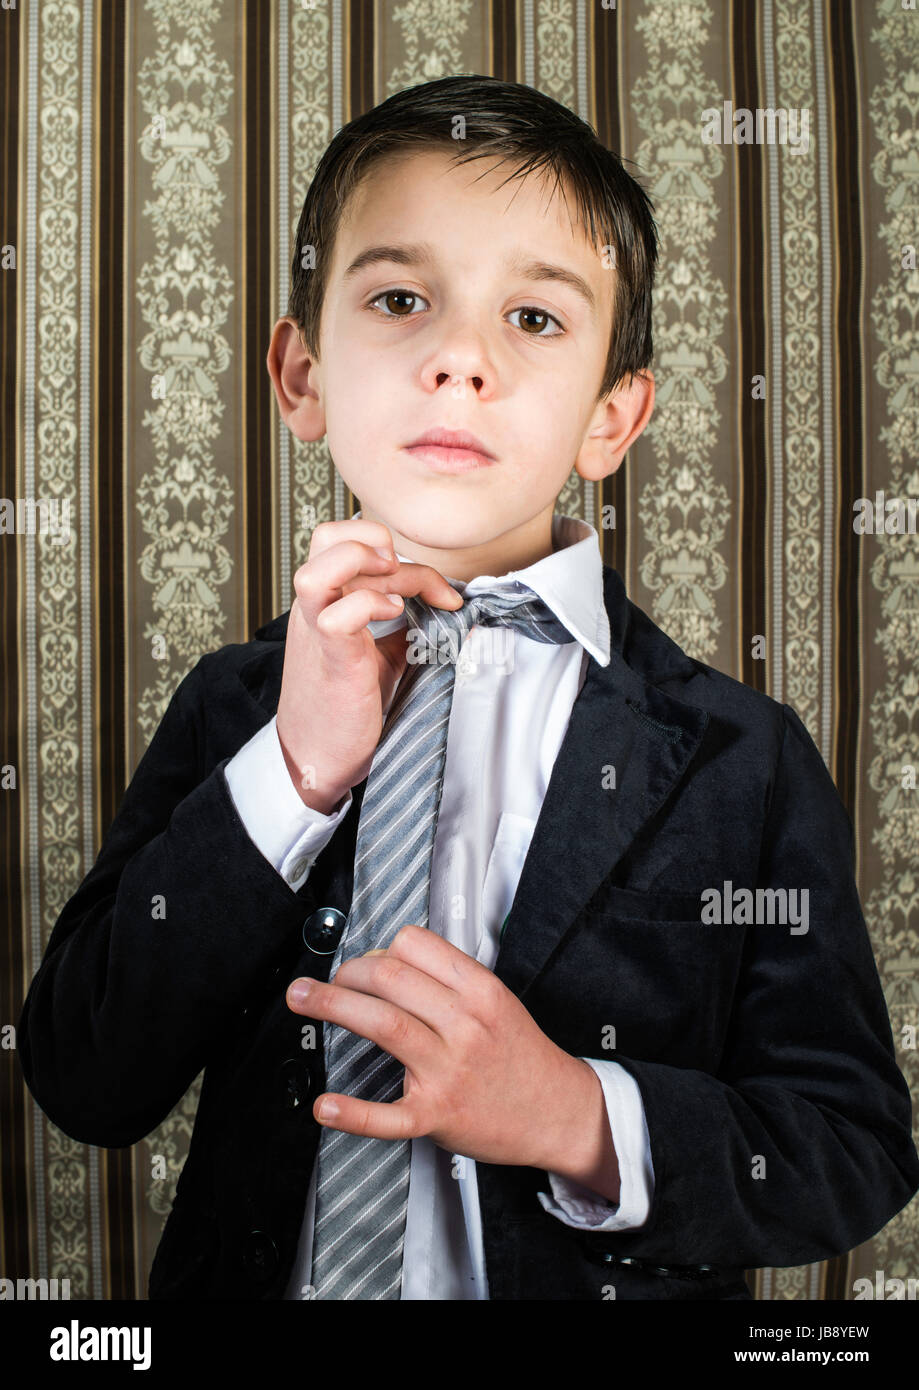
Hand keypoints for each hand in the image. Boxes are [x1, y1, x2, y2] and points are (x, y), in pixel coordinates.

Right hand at [276, 519, 462, 810]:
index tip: (433, 586)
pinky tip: (394, 616)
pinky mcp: (332, 662)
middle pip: (327, 537)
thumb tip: (449, 606)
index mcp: (326, 601)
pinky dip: (369, 605)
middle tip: (411, 576)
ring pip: (316, 571)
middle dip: (377, 540)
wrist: (317, 758)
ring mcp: (317, 634)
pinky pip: (335, 617)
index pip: (342, 538)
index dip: (389, 545)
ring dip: (363, 567)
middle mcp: (315, 610)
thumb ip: (406, 624)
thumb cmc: (348, 706)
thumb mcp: (383, 652)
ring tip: (395, 589)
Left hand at [285, 923, 596, 1172]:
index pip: (415, 945)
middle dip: (345, 973)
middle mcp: (465, 1025)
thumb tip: (386, 961)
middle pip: (390, 978)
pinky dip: (353, 1112)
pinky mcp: (438, 1114)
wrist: (556, 1110)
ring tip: (302, 999)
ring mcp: (450, 1070)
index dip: (378, 949)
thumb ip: (449, 979)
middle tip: (324, 982)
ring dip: (332, 1006)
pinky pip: (390, 1114)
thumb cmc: (519, 1054)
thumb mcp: (497, 1000)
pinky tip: (326, 1105)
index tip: (364, 963)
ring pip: (383, 1024)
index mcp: (480, 990)